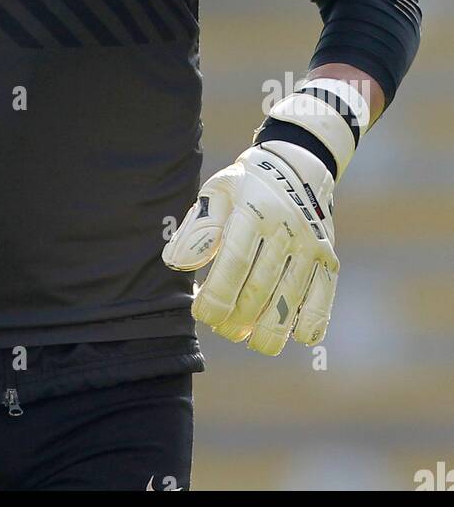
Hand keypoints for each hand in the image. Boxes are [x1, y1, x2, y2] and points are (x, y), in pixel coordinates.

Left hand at [162, 142, 337, 354]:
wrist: (295, 167)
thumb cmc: (245, 187)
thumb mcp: (217, 192)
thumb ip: (197, 228)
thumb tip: (177, 263)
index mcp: (254, 210)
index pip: (234, 262)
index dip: (217, 296)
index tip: (202, 314)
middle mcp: (287, 229)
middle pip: (260, 288)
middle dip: (237, 319)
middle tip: (223, 329)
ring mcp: (311, 246)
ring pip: (290, 300)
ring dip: (268, 330)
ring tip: (250, 339)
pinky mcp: (329, 259)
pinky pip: (322, 299)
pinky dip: (308, 324)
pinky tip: (291, 336)